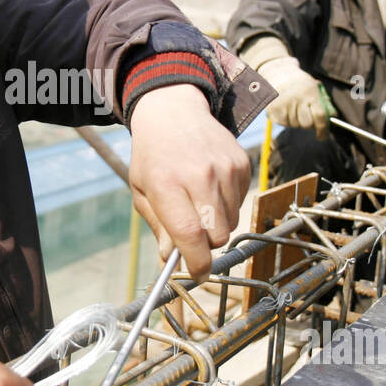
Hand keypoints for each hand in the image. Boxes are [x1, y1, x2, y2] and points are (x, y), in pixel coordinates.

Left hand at [127, 84, 250, 281]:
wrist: (174, 111)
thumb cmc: (153, 156)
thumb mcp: (142, 190)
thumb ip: (158, 226)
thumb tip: (172, 259)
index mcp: (167, 183)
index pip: (190, 235)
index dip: (197, 263)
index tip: (197, 274)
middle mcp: (200, 175)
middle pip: (217, 235)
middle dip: (206, 244)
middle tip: (193, 234)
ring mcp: (225, 168)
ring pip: (232, 223)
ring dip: (217, 224)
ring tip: (199, 203)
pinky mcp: (242, 163)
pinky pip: (241, 203)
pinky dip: (227, 205)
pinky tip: (211, 187)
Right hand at [257, 57, 329, 138]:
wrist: (280, 76)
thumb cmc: (303, 86)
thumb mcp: (317, 89)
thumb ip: (326, 103)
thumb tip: (333, 116)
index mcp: (311, 94)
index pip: (320, 116)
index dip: (323, 129)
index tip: (322, 136)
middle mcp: (298, 99)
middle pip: (307, 124)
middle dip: (309, 124)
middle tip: (306, 116)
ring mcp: (285, 104)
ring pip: (295, 125)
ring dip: (297, 121)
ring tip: (294, 109)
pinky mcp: (275, 109)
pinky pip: (284, 123)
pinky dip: (286, 120)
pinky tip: (286, 109)